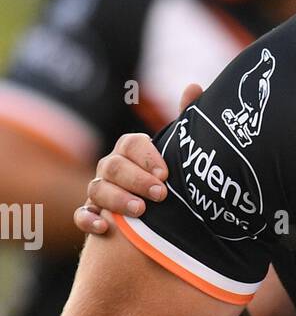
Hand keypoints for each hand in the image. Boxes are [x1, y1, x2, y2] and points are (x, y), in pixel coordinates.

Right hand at [74, 82, 201, 234]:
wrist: (161, 218)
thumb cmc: (168, 180)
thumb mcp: (179, 154)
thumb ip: (186, 123)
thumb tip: (194, 87)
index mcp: (131, 152)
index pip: (131, 144)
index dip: (147, 157)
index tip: (166, 174)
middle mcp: (111, 168)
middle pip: (114, 166)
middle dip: (137, 179)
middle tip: (161, 194)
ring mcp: (100, 190)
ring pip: (97, 189)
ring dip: (117, 199)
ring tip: (140, 211)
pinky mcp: (93, 214)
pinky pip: (81, 214)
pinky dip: (88, 219)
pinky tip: (104, 227)